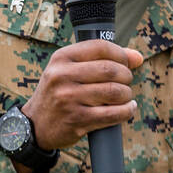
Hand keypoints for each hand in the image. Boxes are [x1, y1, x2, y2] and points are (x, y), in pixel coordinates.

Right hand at [21, 40, 143, 151]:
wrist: (35, 126)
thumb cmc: (59, 93)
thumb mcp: (69, 71)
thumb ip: (100, 60)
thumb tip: (137, 57)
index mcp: (61, 58)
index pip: (100, 47)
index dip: (121, 54)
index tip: (126, 63)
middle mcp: (62, 76)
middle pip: (110, 69)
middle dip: (126, 76)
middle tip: (126, 82)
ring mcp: (69, 99)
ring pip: (114, 91)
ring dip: (127, 95)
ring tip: (125, 97)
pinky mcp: (77, 120)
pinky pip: (113, 113)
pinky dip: (127, 111)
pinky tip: (127, 109)